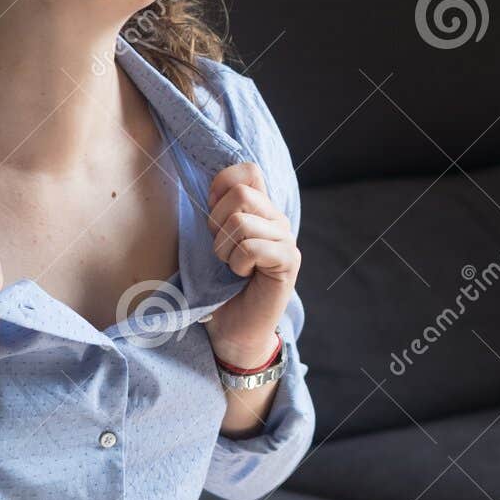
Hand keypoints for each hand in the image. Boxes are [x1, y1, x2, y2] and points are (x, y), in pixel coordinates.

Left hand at [203, 161, 298, 367]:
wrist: (232, 329)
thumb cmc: (217, 286)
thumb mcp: (211, 241)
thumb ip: (216, 212)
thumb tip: (210, 188)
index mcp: (259, 208)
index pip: (247, 170)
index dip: (221, 187)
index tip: (212, 216)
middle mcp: (276, 218)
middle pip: (241, 193)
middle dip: (217, 224)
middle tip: (220, 251)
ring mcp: (285, 239)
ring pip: (241, 221)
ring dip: (225, 249)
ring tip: (231, 266)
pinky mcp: (288, 261)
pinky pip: (252, 247)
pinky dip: (238, 263)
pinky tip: (243, 276)